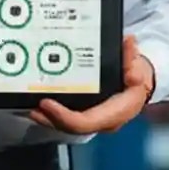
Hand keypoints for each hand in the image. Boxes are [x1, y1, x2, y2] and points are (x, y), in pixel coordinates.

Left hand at [28, 36, 154, 133]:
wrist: (139, 82)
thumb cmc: (137, 74)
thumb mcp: (138, 65)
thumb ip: (133, 57)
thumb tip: (129, 43)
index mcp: (117, 112)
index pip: (87, 121)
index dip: (65, 116)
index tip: (47, 103)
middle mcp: (104, 121)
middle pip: (73, 126)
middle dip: (50, 118)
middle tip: (31, 106)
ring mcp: (94, 119)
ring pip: (68, 125)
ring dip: (48, 118)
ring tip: (29, 106)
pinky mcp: (86, 114)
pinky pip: (68, 118)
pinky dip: (52, 113)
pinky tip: (37, 103)